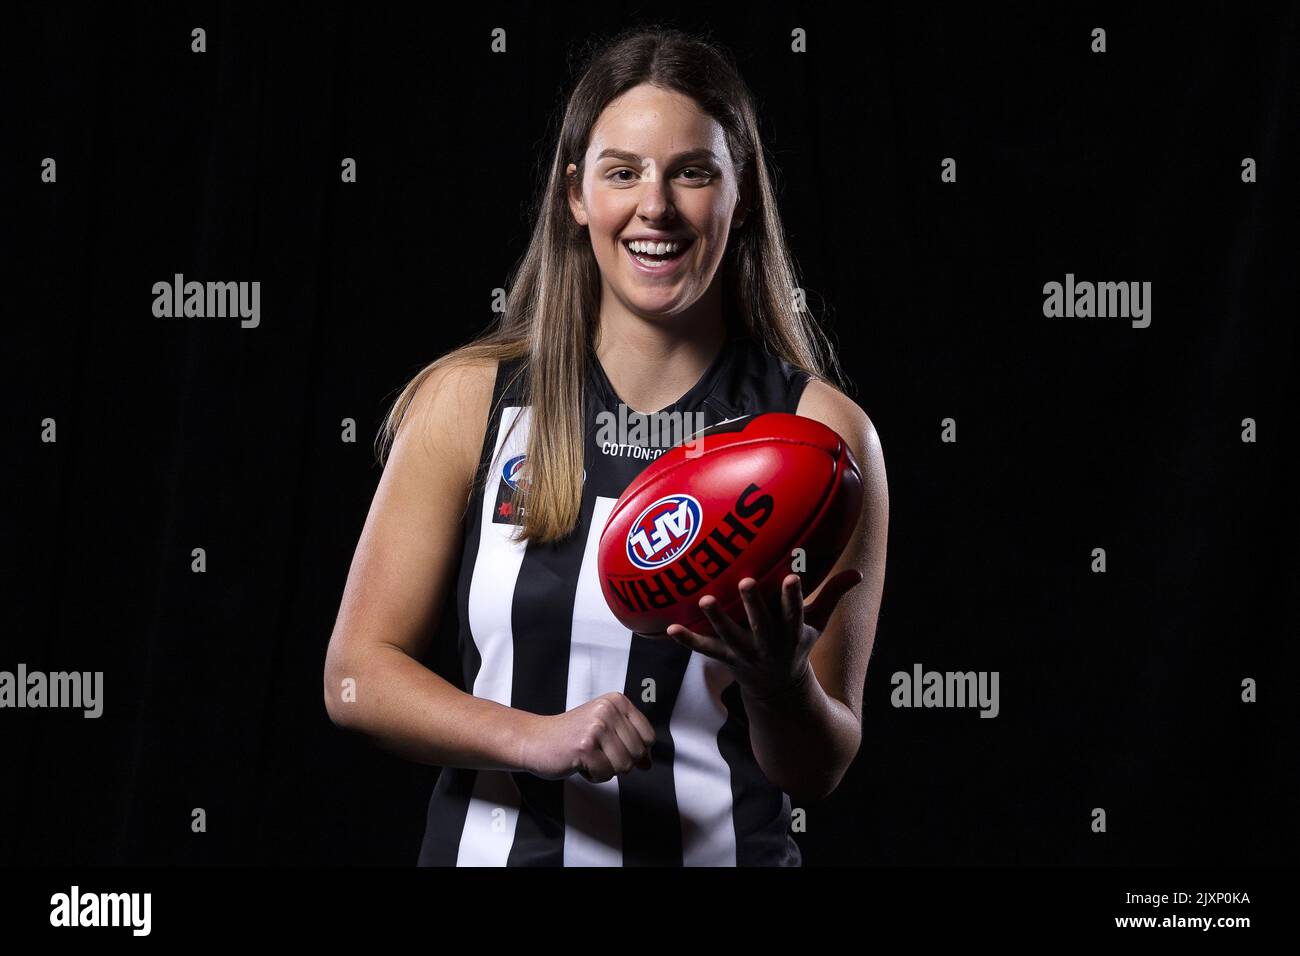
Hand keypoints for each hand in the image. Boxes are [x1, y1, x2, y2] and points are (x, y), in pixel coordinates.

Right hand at [519, 692, 655, 782]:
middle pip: (638, 753)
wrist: (535, 740)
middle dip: (619, 761)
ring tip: (588, 756)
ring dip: (606, 769)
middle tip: (596, 751)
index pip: (649, 737)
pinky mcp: (585, 746)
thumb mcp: (606, 730)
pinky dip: (593, 776)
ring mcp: (596, 727)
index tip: (613, 747)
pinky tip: (579, 762)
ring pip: (624, 766)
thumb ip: (630, 742)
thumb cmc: (571, 737)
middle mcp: (608, 709)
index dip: (635, 751)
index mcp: (617, 701)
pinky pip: (606, 775)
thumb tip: (649, 763)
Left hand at [665, 569, 863, 699]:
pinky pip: (704, 649)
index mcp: (792, 633)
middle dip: (754, 604)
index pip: (795, 613)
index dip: (794, 596)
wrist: (779, 688)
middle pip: (761, 624)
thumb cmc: (797, 643)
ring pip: (730, 636)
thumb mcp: (818, 623)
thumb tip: (860, 572)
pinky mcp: (725, 658)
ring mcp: (745, 653)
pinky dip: (688, 640)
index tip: (794, 575)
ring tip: (705, 600)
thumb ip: (834, 594)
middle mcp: (768, 644)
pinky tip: (669, 629)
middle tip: (746, 581)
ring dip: (717, 620)